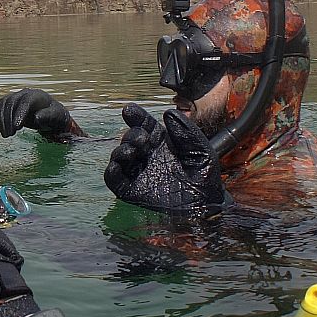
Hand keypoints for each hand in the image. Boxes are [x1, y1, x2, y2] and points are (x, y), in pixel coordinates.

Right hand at [0, 88, 84, 141]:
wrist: (49, 114)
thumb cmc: (54, 115)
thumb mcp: (56, 116)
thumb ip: (47, 116)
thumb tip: (36, 118)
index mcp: (36, 95)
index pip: (25, 102)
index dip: (19, 114)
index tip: (17, 128)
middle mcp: (24, 93)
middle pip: (11, 102)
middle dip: (9, 119)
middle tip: (11, 134)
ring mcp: (15, 96)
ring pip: (2, 104)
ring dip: (2, 120)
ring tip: (6, 134)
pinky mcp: (8, 102)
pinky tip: (2, 128)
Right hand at [103, 104, 225, 214]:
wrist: (206, 206)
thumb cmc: (204, 177)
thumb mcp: (201, 151)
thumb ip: (187, 132)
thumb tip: (168, 112)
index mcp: (160, 142)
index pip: (144, 124)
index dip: (136, 116)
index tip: (129, 110)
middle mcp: (146, 154)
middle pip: (130, 139)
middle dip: (131, 135)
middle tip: (142, 139)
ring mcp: (138, 172)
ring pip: (119, 156)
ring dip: (120, 150)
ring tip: (131, 151)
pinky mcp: (132, 190)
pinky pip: (114, 180)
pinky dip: (111, 172)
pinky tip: (115, 166)